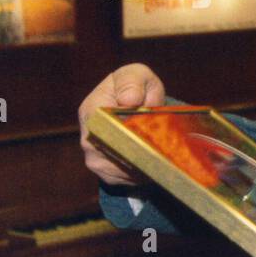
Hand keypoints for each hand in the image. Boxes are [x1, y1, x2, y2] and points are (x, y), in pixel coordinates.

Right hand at [78, 63, 165, 185]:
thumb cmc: (135, 88)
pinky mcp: (108, 176)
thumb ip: (132, 82)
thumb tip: (129, 101)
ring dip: (148, 163)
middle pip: (120, 152)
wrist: (132, 108)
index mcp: (91, 111)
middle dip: (145, 149)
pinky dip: (147, 174)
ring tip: (165, 153)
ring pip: (127, 170)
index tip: (153, 127)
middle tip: (167, 146)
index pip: (109, 126)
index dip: (133, 129)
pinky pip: (130, 181)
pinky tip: (158, 163)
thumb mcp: (136, 75)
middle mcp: (88, 139)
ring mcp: (95, 160)